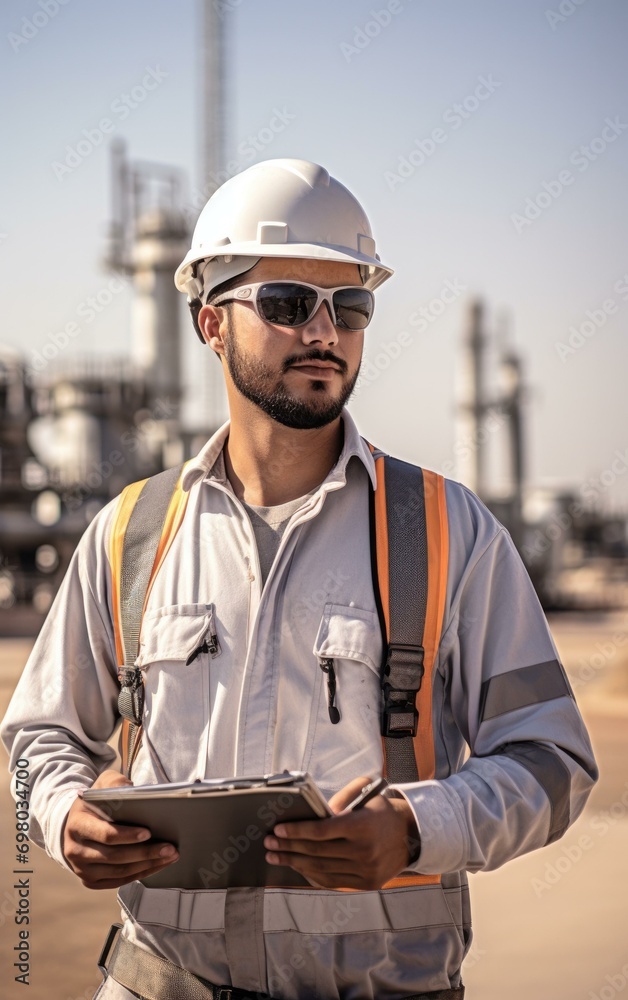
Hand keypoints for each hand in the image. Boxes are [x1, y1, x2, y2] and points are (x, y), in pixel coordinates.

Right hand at [62, 769, 178, 889]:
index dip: (128, 835)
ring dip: (148, 865)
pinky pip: (119, 881)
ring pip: (120, 872)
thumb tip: (133, 789)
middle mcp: (76, 851)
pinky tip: (158, 865)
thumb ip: (115, 783)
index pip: (106, 834)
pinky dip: (141, 874)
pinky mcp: (91, 881)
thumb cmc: (94, 803)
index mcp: (77, 825)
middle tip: (170, 848)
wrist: (75, 824)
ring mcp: (81, 869)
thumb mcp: (101, 786)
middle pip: (115, 857)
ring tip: (170, 856)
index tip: (149, 832)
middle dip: (145, 853)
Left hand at [263, 775, 419, 889]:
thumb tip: (310, 813)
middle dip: (288, 847)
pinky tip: (298, 867)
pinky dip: (312, 875)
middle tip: (269, 843)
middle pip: (316, 851)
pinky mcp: (366, 883)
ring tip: (276, 856)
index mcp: (362, 826)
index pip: (320, 831)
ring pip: (321, 869)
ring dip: (294, 862)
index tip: (277, 829)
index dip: (296, 831)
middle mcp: (364, 851)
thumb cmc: (382, 811)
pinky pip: (332, 881)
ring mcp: (365, 870)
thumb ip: (339, 801)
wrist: (411, 835)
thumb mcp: (365, 796)